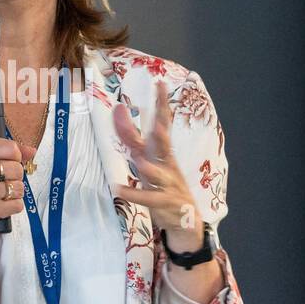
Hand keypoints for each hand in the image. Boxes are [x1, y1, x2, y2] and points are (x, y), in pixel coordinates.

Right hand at [0, 137, 38, 243]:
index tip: (6, 164)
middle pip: (17, 169)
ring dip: (12, 194)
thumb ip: (4, 151)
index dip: (14, 158)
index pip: (11, 148)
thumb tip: (31, 151)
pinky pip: (16, 205)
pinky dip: (11, 207)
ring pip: (18, 188)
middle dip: (13, 177)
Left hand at [111, 80, 200, 242]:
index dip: (161, 105)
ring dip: (149, 168)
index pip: (162, 124)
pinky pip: (147, 198)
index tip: (160, 84)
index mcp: (163, 152)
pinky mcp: (163, 202)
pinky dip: (133, 194)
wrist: (186, 219)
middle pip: (164, 144)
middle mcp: (166, 165)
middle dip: (161, 130)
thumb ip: (131, 137)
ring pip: (158, 175)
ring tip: (140, 162)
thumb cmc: (163, 184)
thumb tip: (119, 110)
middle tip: (158, 118)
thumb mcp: (148, 158)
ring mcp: (167, 184)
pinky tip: (118, 189)